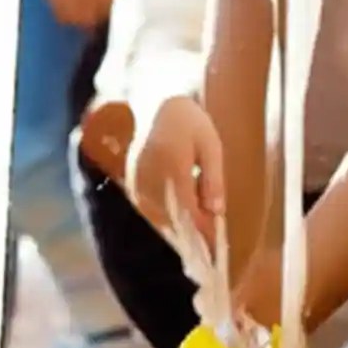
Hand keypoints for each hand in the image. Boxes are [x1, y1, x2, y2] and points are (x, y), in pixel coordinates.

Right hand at [125, 96, 224, 242]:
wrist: (149, 100)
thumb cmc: (186, 119)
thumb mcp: (210, 144)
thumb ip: (213, 179)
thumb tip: (217, 211)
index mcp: (173, 169)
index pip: (189, 212)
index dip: (204, 232)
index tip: (216, 245)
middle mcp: (151, 179)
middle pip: (173, 220)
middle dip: (192, 235)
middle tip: (210, 247)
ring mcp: (137, 181)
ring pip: (159, 218)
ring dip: (178, 229)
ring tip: (196, 237)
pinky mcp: (131, 181)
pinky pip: (148, 208)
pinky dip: (164, 218)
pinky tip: (177, 220)